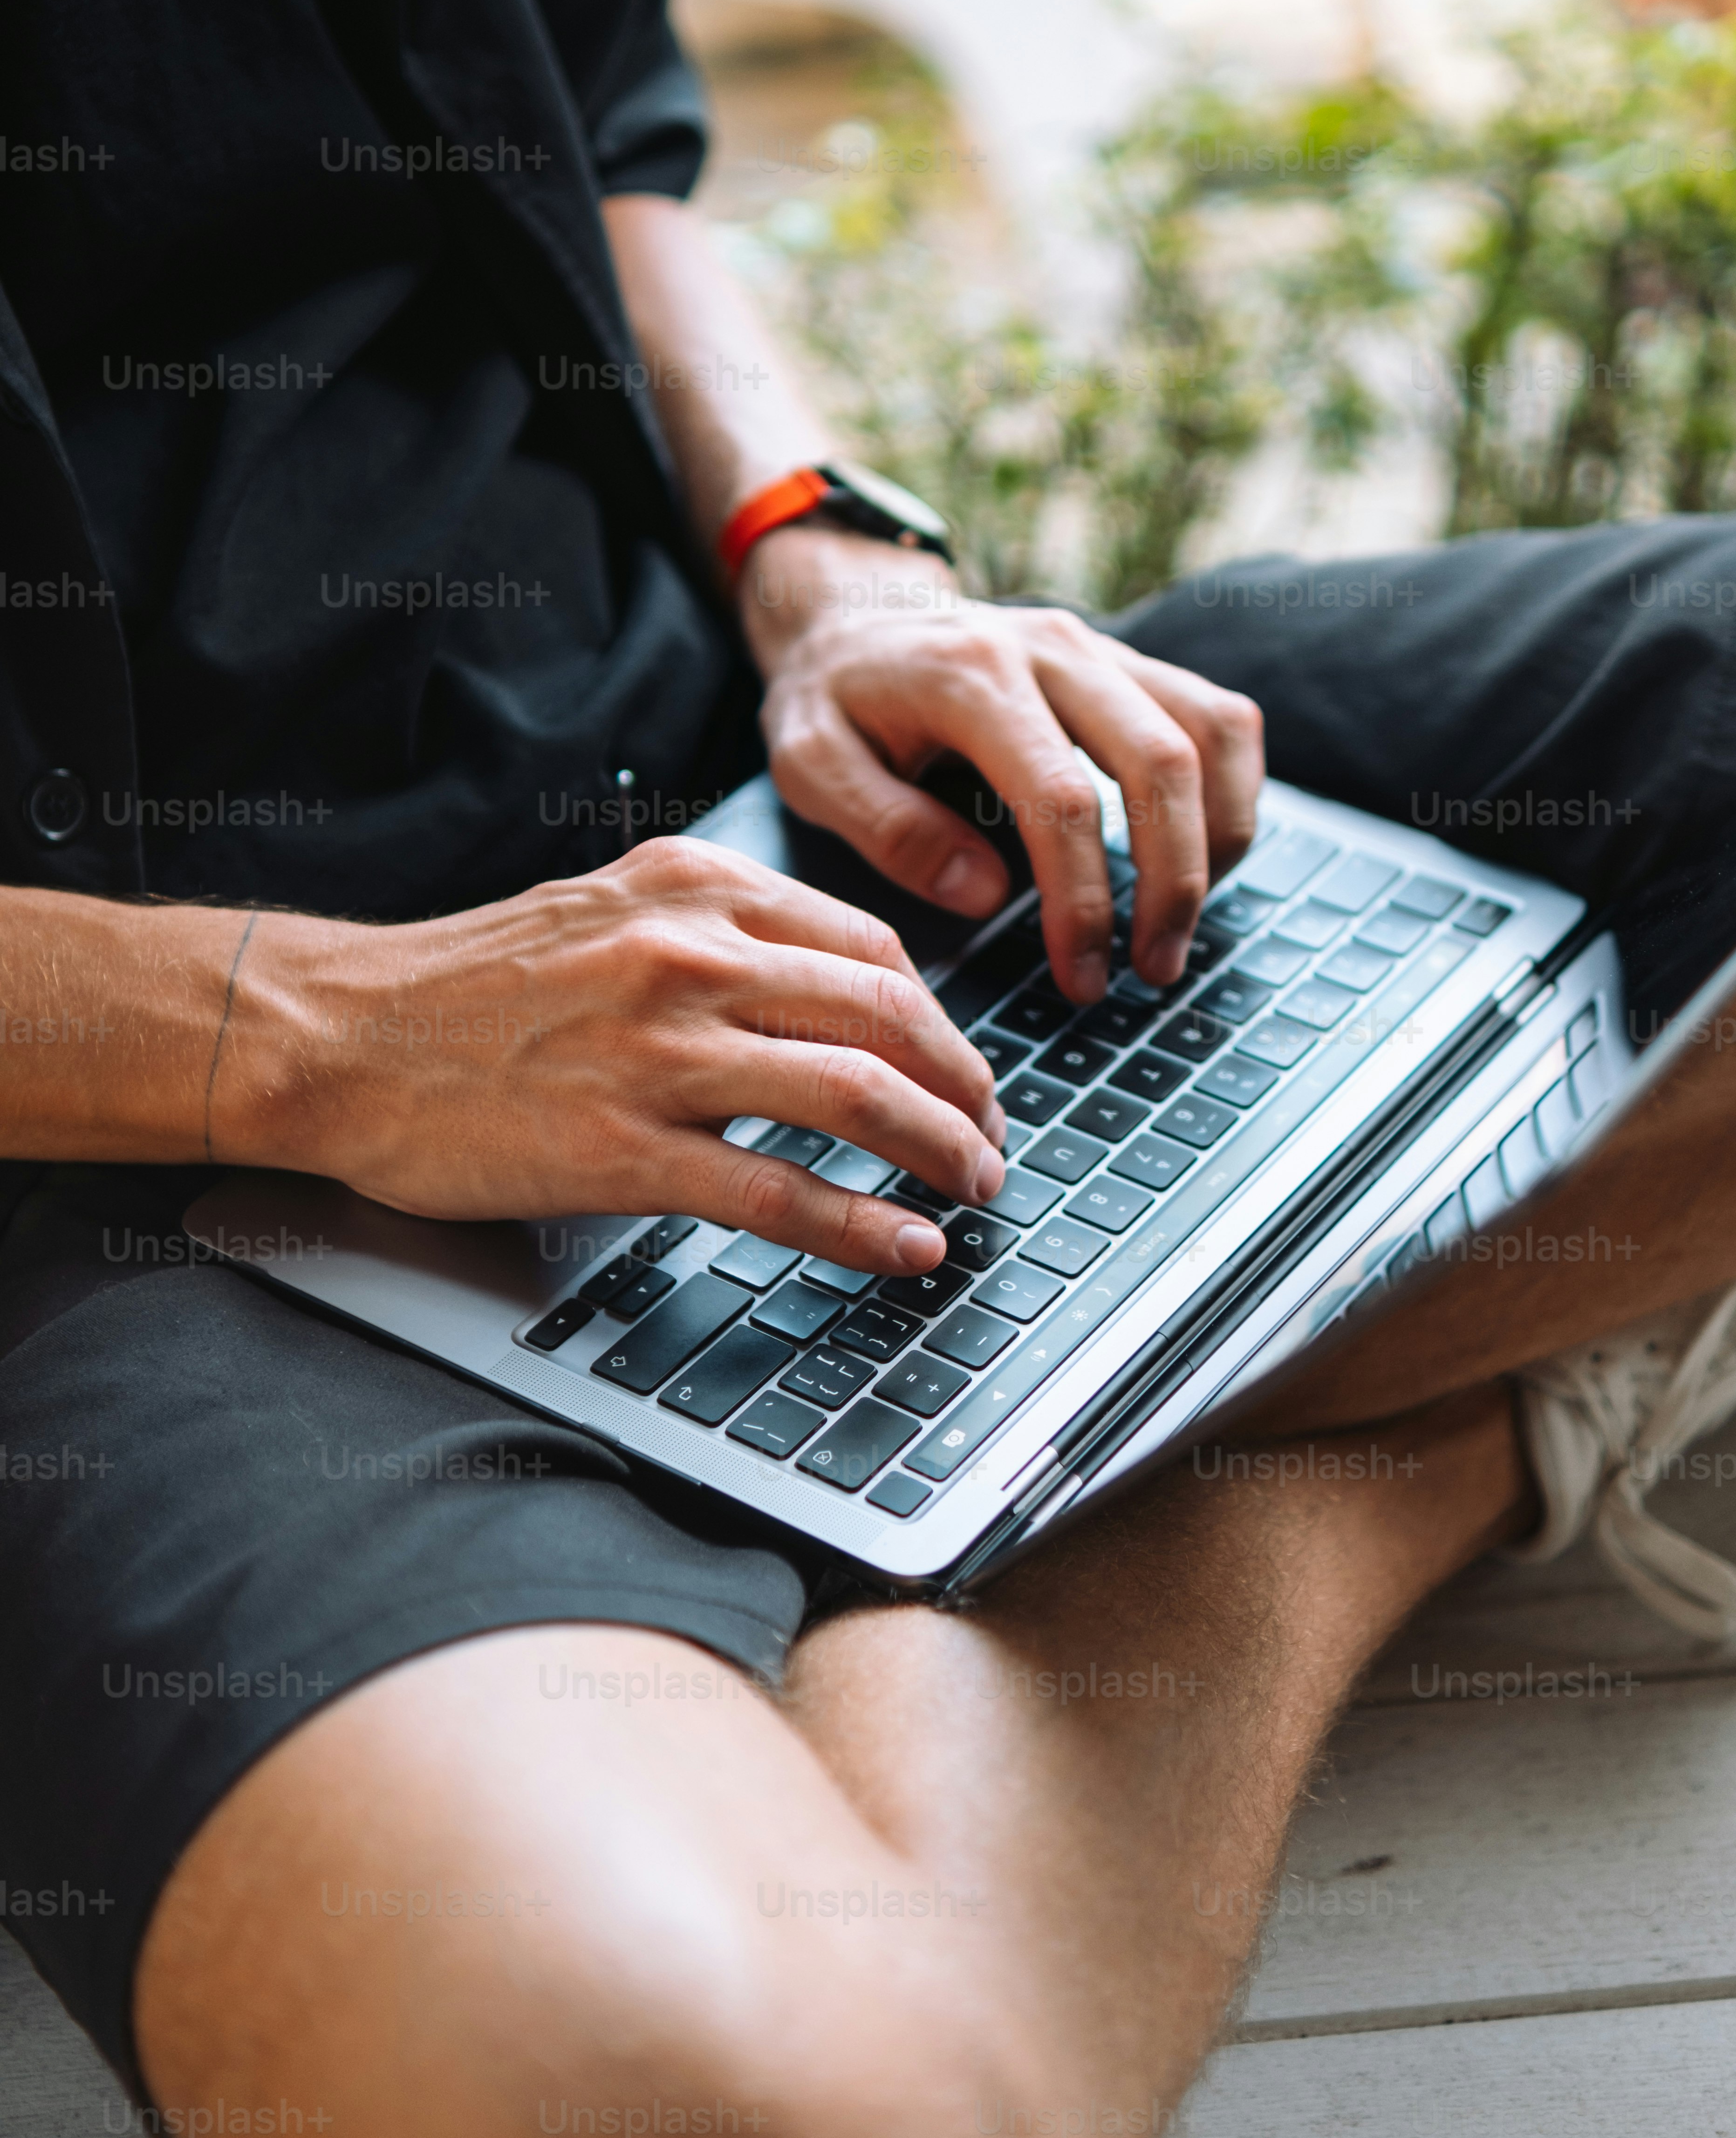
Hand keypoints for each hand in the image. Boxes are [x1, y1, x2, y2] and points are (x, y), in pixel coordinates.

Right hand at [223, 840, 1005, 1270]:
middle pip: (889, 1018)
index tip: (961, 1065)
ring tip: (975, 1188)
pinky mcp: (623, 1149)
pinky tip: (908, 1249)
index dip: (940, 1017)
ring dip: (941, 1150)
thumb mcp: (611, 910)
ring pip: (857, 1096)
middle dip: (967, 1087)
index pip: (872, 947)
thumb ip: (720, 933)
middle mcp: (690, 956)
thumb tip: (834, 990)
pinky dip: (864, 1227)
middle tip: (992, 1135)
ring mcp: (658, 1053)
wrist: (340, 1034)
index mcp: (696, 888)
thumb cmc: (471, 985)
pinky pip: (780, 1192)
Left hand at [742, 532, 1264, 1001]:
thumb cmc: (832, 699)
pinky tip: (1201, 857)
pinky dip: (1232, 792)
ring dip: (1218, 840)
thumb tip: (983, 893)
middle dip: (1173, 883)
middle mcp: (1051, 648)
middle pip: (1159, 763)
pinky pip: (1221, 716)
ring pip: (1210, 733)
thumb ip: (884, 828)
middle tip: (1152, 971)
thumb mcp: (808, 763)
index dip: (1085, 900)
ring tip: (1180, 926)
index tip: (1081, 976)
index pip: (1062, 799)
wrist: (854, 611)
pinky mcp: (1132, 661)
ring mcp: (1102, 647)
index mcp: (970, 676)